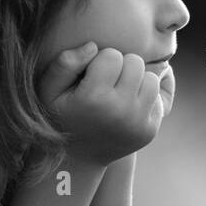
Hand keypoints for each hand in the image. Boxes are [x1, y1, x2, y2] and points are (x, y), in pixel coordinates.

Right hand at [37, 44, 165, 165]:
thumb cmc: (60, 117)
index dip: (101, 61)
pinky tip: (126, 107)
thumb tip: (93, 45)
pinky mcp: (150, 130)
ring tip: (118, 93)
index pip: (113, 55)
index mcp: (94, 98)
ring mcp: (138, 122)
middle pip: (136, 63)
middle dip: (121, 67)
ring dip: (136, 80)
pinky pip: (156, 97)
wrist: (77, 159)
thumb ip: (65, 63)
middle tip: (106, 83)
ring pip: (151, 78)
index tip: (91, 76)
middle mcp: (120, 111)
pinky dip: (143, 98)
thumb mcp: (48, 90)